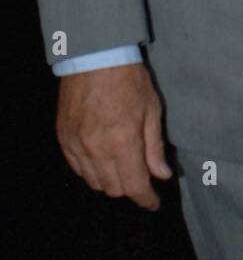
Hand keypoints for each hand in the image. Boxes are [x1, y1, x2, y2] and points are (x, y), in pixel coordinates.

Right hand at [56, 62, 172, 210]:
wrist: (95, 57)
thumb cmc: (129, 79)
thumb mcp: (152, 109)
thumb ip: (155, 146)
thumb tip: (162, 174)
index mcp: (123, 141)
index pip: (134, 186)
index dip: (146, 199)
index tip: (153, 203)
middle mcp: (97, 148)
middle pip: (113, 188)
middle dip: (130, 188)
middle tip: (142, 177)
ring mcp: (77, 144)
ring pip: (94, 182)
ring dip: (110, 181)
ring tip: (123, 167)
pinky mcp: (64, 138)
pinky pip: (77, 168)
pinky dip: (91, 171)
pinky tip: (102, 160)